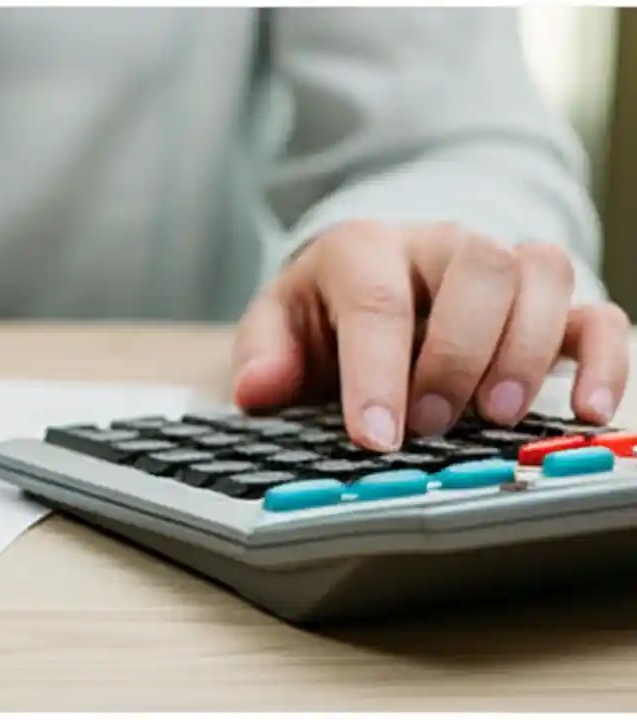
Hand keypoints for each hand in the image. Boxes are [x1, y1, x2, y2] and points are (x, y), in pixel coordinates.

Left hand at [231, 221, 630, 450]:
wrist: (369, 279)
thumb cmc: (325, 312)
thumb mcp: (278, 325)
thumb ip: (264, 354)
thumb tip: (256, 389)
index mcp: (363, 249)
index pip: (377, 300)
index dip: (377, 370)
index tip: (376, 436)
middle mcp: (440, 245)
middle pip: (477, 267)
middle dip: (458, 353)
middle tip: (433, 424)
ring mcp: (501, 268)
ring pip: (542, 273)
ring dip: (527, 350)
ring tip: (496, 418)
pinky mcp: (549, 305)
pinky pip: (597, 313)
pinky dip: (605, 360)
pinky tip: (589, 411)